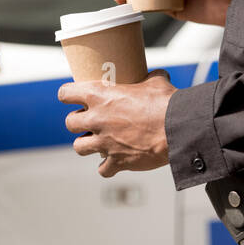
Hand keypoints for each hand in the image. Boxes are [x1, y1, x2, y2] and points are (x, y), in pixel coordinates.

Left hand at [58, 70, 175, 176]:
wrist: (178, 129)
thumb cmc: (166, 103)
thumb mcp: (155, 82)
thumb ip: (148, 78)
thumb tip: (156, 74)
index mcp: (100, 95)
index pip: (66, 93)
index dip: (68, 95)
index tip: (71, 97)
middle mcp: (97, 119)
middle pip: (70, 123)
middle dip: (78, 122)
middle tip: (89, 121)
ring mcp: (104, 142)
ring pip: (79, 147)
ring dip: (87, 145)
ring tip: (97, 142)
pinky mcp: (116, 161)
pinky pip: (103, 170)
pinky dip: (108, 167)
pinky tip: (115, 162)